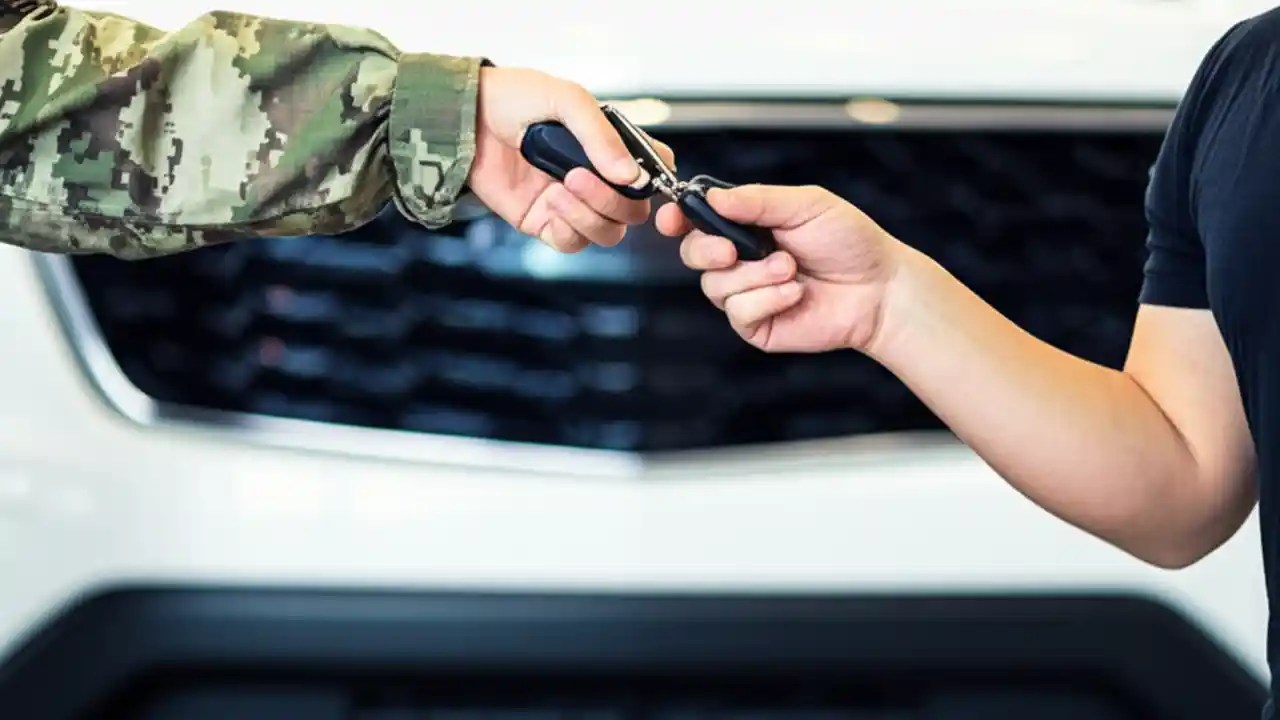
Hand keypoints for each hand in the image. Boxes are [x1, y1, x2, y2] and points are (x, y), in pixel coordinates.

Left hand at [468, 66, 673, 252]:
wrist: (463, 119)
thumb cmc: (513, 99)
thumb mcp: (564, 99)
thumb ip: (600, 135)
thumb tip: (630, 175)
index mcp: (609, 144)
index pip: (654, 169)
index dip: (658, 179)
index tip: (644, 179)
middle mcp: (597, 176)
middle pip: (634, 211)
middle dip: (614, 201)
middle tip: (581, 177)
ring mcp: (573, 203)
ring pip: (608, 233)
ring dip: (590, 215)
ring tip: (560, 188)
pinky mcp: (545, 222)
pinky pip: (573, 243)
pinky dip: (568, 227)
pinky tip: (549, 202)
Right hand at [656, 184, 905, 352]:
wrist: (878, 288)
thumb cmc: (849, 241)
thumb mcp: (805, 205)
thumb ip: (757, 200)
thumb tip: (711, 197)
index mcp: (747, 224)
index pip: (698, 220)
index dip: (678, 218)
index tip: (673, 218)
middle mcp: (741, 259)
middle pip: (693, 254)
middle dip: (706, 250)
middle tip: (734, 250)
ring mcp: (747, 294)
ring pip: (714, 286)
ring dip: (755, 276)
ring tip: (791, 269)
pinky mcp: (756, 325)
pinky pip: (738, 313)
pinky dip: (766, 300)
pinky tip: (795, 293)